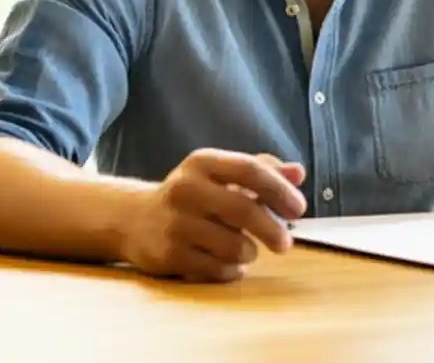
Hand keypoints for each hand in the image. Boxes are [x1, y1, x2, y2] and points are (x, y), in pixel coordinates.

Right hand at [119, 149, 307, 282]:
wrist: (134, 219)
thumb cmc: (195, 195)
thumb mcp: (223, 175)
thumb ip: (263, 171)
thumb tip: (299, 173)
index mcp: (203, 163)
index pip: (250, 169)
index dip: (280, 190)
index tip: (298, 209)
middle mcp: (185, 189)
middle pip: (243, 209)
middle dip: (272, 230)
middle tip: (286, 243)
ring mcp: (175, 223)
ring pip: (234, 245)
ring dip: (250, 251)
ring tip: (246, 249)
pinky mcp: (168, 255)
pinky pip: (217, 269)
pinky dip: (232, 269)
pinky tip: (228, 263)